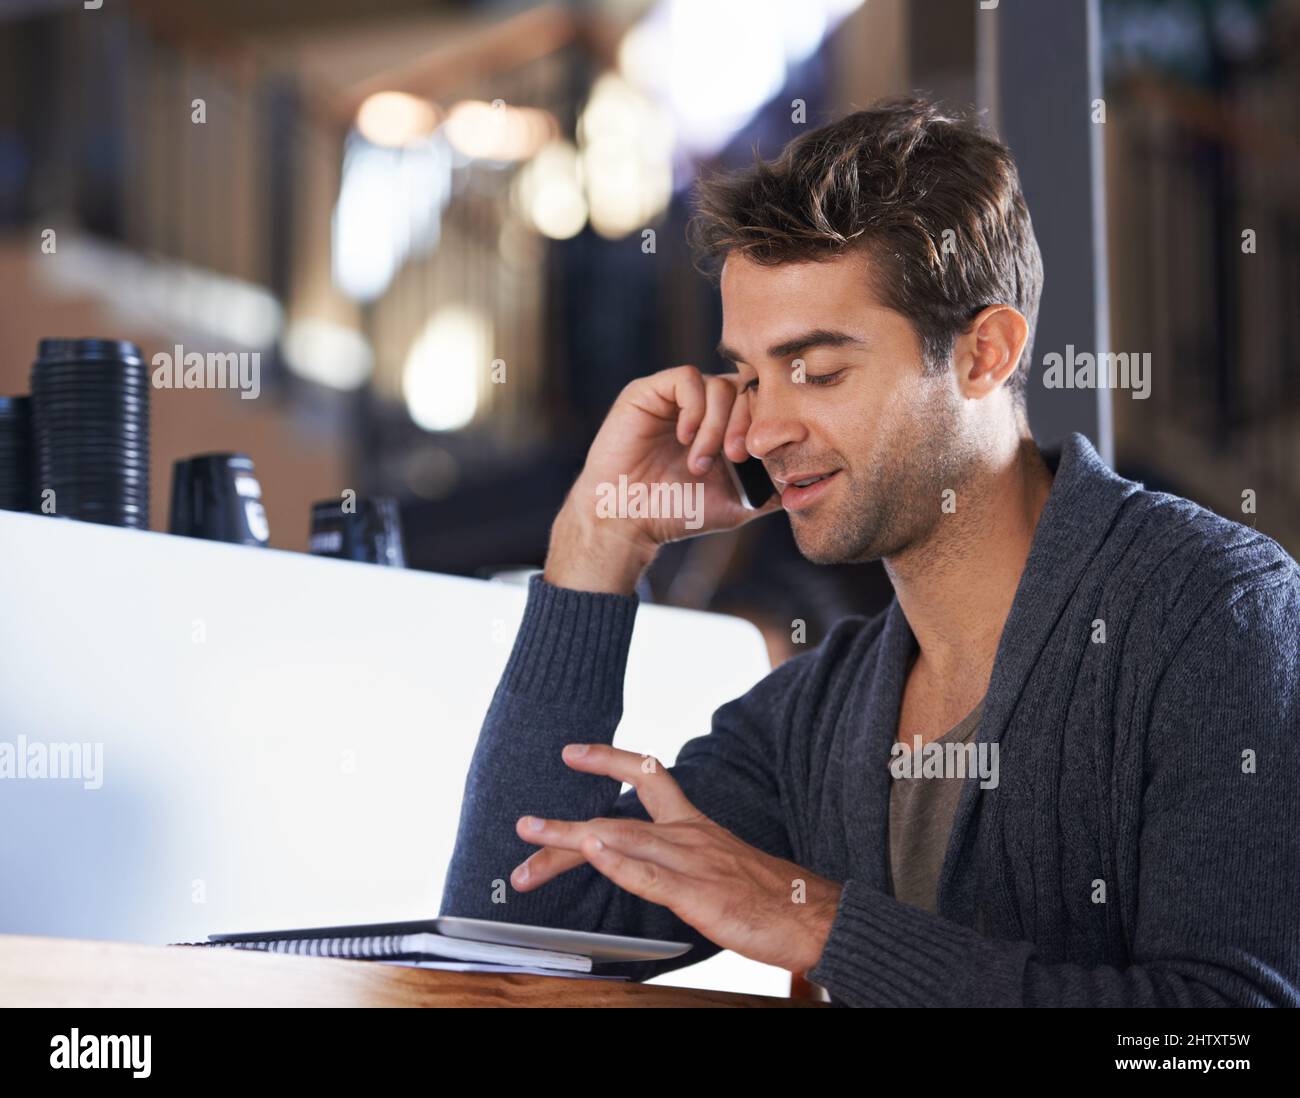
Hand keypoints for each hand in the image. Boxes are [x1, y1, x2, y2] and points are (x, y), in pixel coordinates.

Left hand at [511, 743, 842, 975]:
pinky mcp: (699, 893)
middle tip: (523, 822)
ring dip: (570, 839)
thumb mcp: (726, 873)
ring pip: (622, 839)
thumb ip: (689, 868)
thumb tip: (660, 873)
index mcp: (698, 828)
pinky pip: (651, 875)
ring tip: (531, 835)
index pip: (651, 778)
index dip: (611, 760)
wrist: (818, 918)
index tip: (574, 751)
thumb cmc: (775, 901)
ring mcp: (692, 862)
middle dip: (565, 821)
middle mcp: (690, 836)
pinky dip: (619, 862)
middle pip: (619, 813)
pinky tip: (594, 852)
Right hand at [544, 365, 782, 593]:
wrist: (628, 520)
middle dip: (747, 422)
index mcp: (726, 429)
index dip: (766, 425)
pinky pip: (687, 378)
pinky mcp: (650, 392)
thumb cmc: (677, 513)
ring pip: (719, 384)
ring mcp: (677, 399)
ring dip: (717, 425)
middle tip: (736, 457)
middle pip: (746, 388)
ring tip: (700, 461)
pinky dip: (694, 408)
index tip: (757, 459)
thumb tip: (809, 481)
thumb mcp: (736, 504)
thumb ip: (769, 490)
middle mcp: (704, 409)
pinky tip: (686, 438)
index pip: (760, 404)